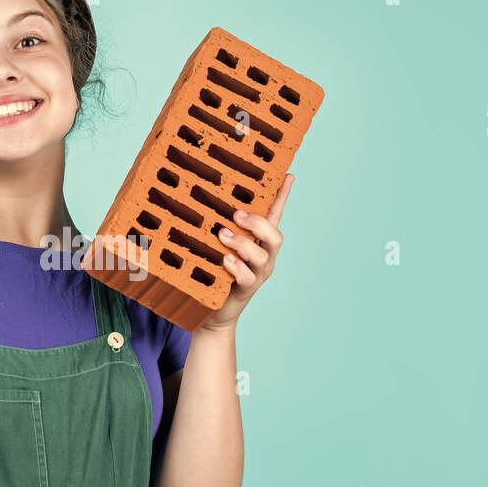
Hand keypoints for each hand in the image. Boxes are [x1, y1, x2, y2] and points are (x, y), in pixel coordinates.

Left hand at [195, 173, 293, 333]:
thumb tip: (199, 199)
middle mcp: (263, 256)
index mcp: (259, 241)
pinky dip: (236, 266)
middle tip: (236, 215)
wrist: (212, 311)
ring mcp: (257, 274)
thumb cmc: (213, 271)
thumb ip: (215, 226)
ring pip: (262, 256)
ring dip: (243, 243)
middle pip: (275, 236)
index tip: (288, 175)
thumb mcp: (215, 245)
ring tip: (222, 235)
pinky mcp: (246, 290)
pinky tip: (225, 260)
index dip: (282, 197)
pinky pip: (248, 277)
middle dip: (257, 223)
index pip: (275, 215)